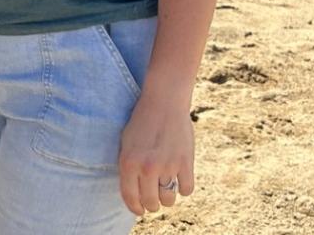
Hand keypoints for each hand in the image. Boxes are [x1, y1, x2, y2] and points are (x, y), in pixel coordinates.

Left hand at [117, 86, 195, 216]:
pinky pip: (187, 190)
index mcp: (128, 162)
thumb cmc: (142, 122)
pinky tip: (179, 179)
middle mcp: (147, 167)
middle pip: (151, 203)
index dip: (135, 208)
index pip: (130, 198)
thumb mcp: (126, 143)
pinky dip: (183, 187)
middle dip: (152, 204)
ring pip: (169, 199)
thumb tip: (134, 194)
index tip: (139, 210)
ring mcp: (167, 166)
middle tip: (154, 199)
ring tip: (166, 189)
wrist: (164, 102)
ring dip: (168, 198)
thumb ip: (128, 168)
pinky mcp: (186, 163)